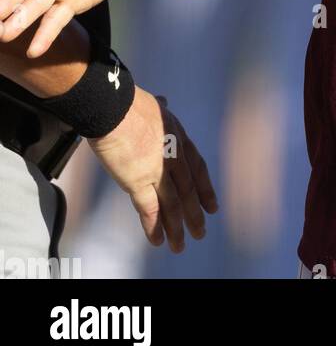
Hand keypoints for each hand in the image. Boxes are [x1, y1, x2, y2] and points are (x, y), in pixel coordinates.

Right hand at [88, 88, 217, 251]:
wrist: (113, 106)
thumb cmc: (127, 103)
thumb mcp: (154, 103)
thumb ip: (161, 107)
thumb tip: (165, 100)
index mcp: (178, 136)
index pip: (198, 167)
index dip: (205, 189)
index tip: (212, 207)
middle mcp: (173, 155)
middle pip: (188, 190)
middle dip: (194, 214)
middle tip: (200, 232)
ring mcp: (158, 169)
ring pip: (173, 205)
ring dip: (178, 228)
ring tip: (180, 246)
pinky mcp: (138, 180)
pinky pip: (150, 210)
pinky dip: (155, 228)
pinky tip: (158, 241)